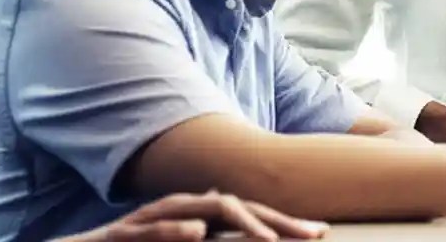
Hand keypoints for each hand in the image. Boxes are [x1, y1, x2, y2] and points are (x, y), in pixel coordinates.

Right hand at [61, 191, 328, 241]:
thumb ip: (211, 239)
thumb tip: (243, 228)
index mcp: (196, 216)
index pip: (249, 216)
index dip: (285, 223)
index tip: (322, 233)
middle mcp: (180, 210)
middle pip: (238, 207)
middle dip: (277, 220)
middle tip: (313, 234)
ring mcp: (152, 218)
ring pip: (203, 212)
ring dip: (240, 223)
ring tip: (269, 240)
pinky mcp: (124, 234)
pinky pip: (154, 228)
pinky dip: (177, 229)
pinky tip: (199, 233)